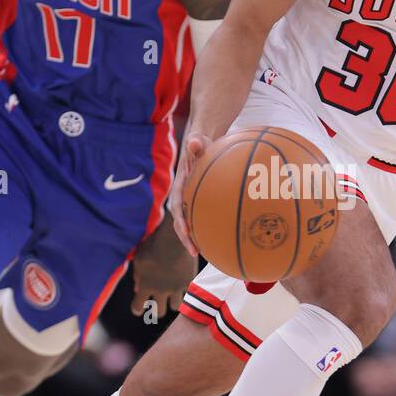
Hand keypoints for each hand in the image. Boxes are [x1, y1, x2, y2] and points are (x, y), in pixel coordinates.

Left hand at [131, 213, 197, 315]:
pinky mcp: (189, 281)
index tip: (139, 306)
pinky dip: (184, 289)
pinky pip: (187, 292)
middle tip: (157, 304)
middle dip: (157, 309)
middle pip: (159, 312)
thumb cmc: (152, 245)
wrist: (174, 237)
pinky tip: (182, 282)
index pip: (137, 308)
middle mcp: (160, 291)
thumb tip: (137, 288)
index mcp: (145, 286)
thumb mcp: (139, 258)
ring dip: (172, 301)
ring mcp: (176, 287)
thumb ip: (137, 276)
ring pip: (175, 306)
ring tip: (172, 294)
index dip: (138, 308)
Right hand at [170, 133, 211, 253]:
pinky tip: (218, 239)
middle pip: (180, 220)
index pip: (177, 205)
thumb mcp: (198, 142)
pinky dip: (205, 229)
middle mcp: (181, 195)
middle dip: (185, 237)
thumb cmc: (200, 144)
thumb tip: (195, 142)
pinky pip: (199, 217)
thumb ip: (196, 143)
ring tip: (203, 253)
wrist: (200, 145)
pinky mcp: (197, 202)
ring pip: (188, 222)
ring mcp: (188, 200)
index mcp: (179, 185)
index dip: (180, 220)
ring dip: (193, 238)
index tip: (186, 231)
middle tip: (194, 251)